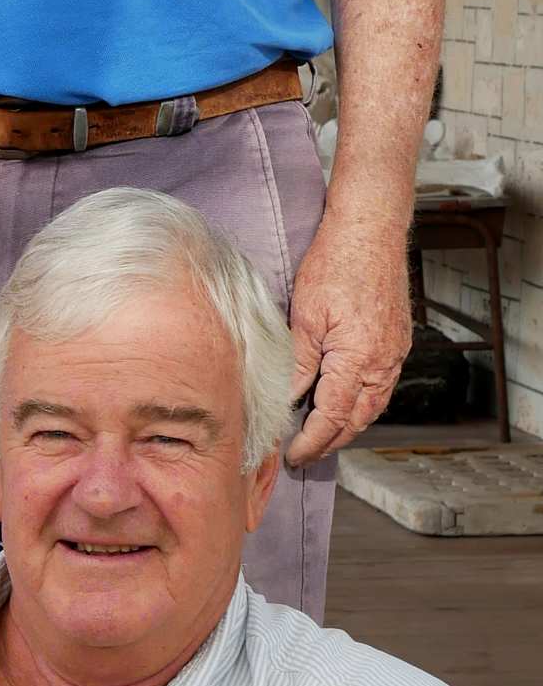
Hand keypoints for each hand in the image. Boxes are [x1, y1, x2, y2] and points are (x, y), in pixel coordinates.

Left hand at [285, 211, 412, 464]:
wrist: (370, 230)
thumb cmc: (336, 264)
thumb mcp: (304, 317)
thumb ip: (299, 364)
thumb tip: (287, 399)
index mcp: (357, 359)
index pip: (332, 418)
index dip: (311, 442)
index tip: (293, 455)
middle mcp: (383, 362)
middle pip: (357, 419)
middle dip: (331, 442)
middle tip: (304, 454)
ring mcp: (395, 352)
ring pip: (373, 405)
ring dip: (348, 425)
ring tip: (321, 435)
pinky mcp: (397, 341)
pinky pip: (381, 384)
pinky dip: (362, 401)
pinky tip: (344, 400)